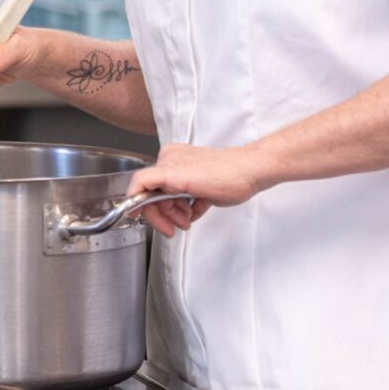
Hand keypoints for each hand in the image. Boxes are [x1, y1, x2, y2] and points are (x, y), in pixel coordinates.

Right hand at [127, 143, 268, 237]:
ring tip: (189, 218)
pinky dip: (187, 208)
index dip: (136, 202)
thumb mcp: (182, 178)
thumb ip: (154, 182)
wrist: (252, 173)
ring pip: (168, 200)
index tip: (137, 217)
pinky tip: (197, 209)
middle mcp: (172, 164)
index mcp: (167, 161)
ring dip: (176, 213)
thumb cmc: (225, 176)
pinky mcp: (195, 181)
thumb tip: (135, 193)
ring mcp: (184, 172)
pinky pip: (182, 199)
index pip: (141, 183)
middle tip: (173, 228)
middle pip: (154, 195)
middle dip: (164, 213)